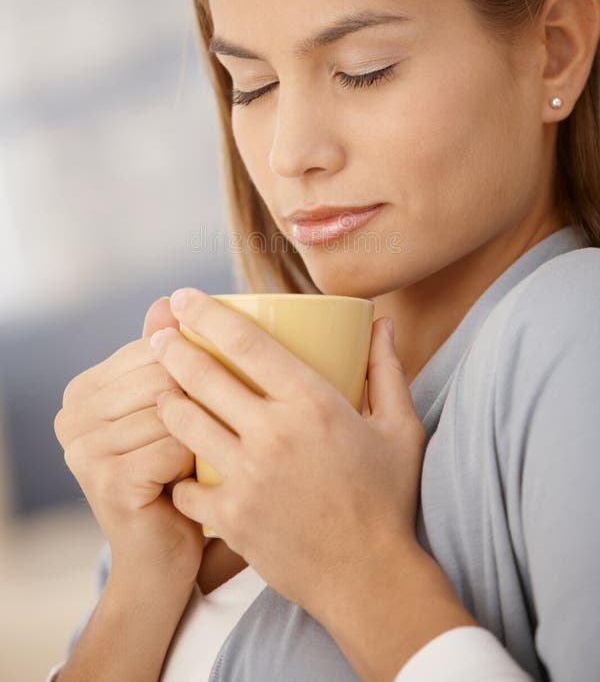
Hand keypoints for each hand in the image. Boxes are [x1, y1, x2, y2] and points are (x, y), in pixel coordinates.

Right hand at [53, 296, 206, 588]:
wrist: (164, 558)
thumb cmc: (176, 476)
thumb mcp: (170, 410)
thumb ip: (164, 356)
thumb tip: (166, 299)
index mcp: (84, 390)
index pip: (153, 347)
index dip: (195, 363)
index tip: (219, 385)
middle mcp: (72, 416)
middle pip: (162, 372)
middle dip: (203, 395)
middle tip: (225, 423)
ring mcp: (83, 448)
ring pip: (172, 406)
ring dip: (205, 428)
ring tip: (211, 450)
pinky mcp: (106, 480)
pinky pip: (174, 443)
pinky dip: (198, 458)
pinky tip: (198, 477)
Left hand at [150, 287, 426, 619]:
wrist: (371, 579)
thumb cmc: (389, 498)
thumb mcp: (400, 429)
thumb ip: (387, 371)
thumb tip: (383, 323)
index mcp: (312, 403)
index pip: (245, 342)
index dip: (206, 313)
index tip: (184, 297)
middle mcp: (273, 434)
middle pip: (201, 376)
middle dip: (170, 349)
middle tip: (157, 338)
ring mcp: (247, 477)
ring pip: (182, 424)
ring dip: (167, 403)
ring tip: (162, 392)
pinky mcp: (231, 518)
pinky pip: (183, 487)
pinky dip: (177, 475)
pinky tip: (179, 468)